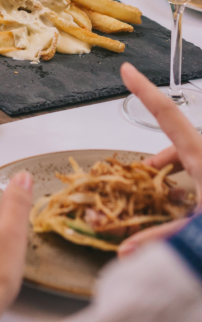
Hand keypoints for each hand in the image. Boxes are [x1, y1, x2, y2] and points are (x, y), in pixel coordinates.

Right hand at [117, 63, 201, 256]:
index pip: (166, 114)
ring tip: (167, 192)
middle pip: (179, 138)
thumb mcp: (199, 231)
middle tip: (145, 175)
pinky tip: (190, 204)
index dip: (144, 90)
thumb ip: (164, 239)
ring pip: (194, 154)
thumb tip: (127, 251)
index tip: (128, 70)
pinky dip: (194, 176)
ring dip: (178, 167)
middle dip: (159, 154)